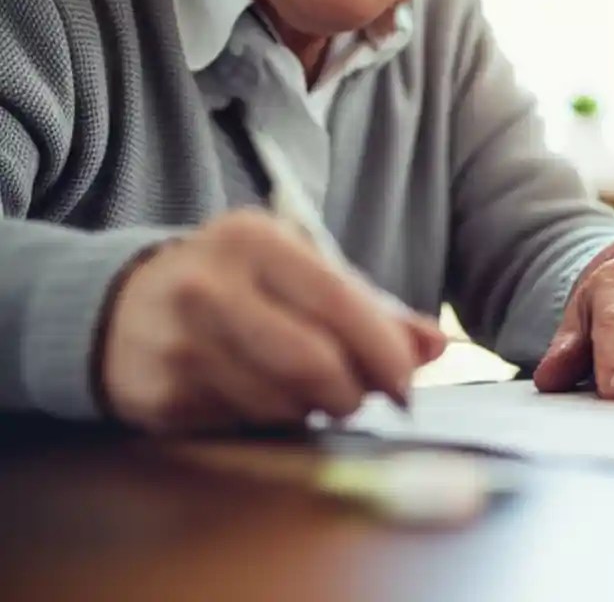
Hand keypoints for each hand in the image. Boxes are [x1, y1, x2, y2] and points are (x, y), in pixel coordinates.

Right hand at [99, 211, 447, 433]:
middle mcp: (209, 286)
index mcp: (254, 240)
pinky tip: (259, 397)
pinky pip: (245, 426)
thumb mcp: (300, 275)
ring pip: (282, 404)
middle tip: (359, 398)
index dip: (384, 352)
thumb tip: (437, 347)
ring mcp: (179, 344)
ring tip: (306, 392)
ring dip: (312, 411)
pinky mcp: (161, 396)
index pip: (340, 302)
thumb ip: (373, 309)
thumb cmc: (239, 288)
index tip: (407, 383)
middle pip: (314, 362)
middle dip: (353, 393)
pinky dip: (269, 421)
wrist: (124, 306)